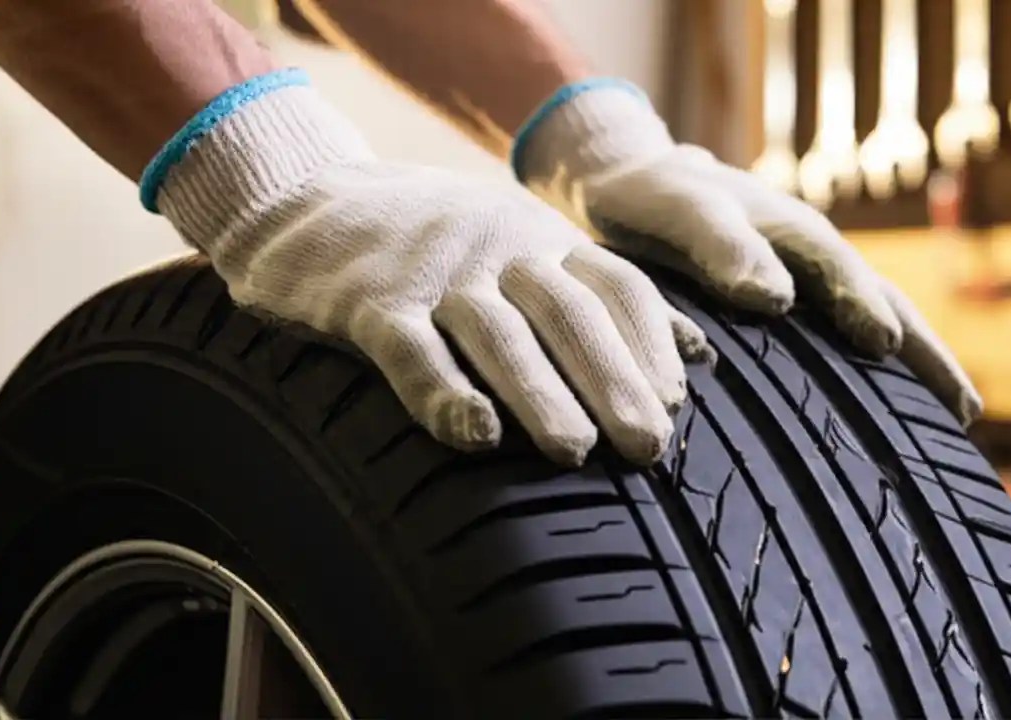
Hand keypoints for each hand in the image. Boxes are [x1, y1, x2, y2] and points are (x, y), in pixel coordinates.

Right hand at [153, 83, 710, 464]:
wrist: (310, 198)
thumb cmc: (440, 246)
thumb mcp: (532, 252)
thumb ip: (610, 301)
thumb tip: (700, 357)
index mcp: (545, 241)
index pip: (616, 287)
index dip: (651, 344)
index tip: (678, 405)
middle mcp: (500, 250)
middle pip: (569, 311)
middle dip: (613, 378)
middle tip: (648, 446)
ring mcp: (434, 272)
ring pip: (496, 332)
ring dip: (539, 392)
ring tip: (575, 453)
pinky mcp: (367, 300)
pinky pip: (408, 348)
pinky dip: (441, 391)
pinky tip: (474, 435)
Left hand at [516, 81, 980, 424]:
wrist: (632, 181)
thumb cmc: (652, 196)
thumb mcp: (678, 209)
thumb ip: (721, 244)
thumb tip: (777, 298)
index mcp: (793, 232)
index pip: (842, 274)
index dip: (864, 308)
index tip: (888, 346)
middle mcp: (814, 258)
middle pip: (884, 304)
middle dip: (925, 353)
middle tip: (966, 410)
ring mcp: (808, 281)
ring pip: (873, 322)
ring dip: (913, 367)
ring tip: (953, 418)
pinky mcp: (791, 306)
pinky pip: (840, 340)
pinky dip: (870, 372)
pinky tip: (881, 413)